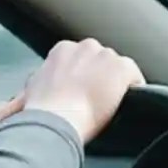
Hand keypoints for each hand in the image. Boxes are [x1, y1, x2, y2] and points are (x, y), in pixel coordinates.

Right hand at [23, 38, 144, 141]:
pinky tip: (129, 104)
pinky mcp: (123, 69)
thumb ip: (42, 81)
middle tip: (96, 98)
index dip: (82, 76)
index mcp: (63, 50)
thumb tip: (38, 87)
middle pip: (101, 60)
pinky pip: (135, 76)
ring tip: (111, 104)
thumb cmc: (41, 111)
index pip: (80, 58)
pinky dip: (134, 88)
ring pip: (118, 67)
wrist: (55, 119)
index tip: (81, 90)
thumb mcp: (32, 90)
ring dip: (116, 83)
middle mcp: (85, 47)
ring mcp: (106, 56)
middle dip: (100, 76)